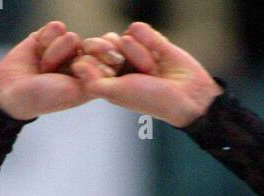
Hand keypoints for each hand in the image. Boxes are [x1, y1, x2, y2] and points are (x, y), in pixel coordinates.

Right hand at [0, 20, 113, 120]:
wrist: (11, 91)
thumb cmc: (44, 98)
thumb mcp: (75, 92)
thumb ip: (96, 74)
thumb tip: (112, 52)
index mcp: (91, 79)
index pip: (109, 59)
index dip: (106, 56)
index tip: (102, 62)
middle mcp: (80, 62)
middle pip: (94, 43)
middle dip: (83, 51)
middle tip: (75, 64)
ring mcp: (64, 49)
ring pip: (71, 36)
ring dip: (55, 53)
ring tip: (45, 68)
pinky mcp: (48, 37)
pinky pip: (55, 27)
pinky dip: (45, 40)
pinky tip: (37, 53)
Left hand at [70, 21, 222, 127]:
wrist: (187, 94)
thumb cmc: (152, 99)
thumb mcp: (118, 94)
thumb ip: (93, 82)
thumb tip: (76, 65)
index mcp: (105, 82)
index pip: (86, 58)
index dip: (96, 60)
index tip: (112, 72)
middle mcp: (117, 67)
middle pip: (101, 43)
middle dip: (116, 53)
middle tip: (130, 67)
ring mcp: (133, 53)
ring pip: (122, 35)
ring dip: (138, 52)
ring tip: (152, 69)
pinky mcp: (149, 41)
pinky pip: (139, 28)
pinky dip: (150, 40)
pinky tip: (160, 55)